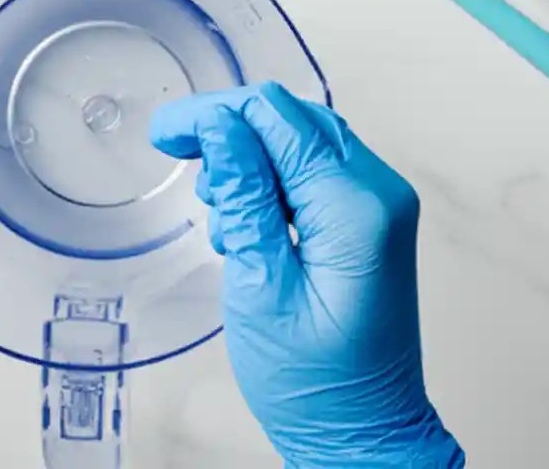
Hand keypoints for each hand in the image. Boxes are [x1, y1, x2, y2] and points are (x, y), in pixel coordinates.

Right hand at [151, 82, 463, 467]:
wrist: (362, 433)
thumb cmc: (316, 383)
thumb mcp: (259, 286)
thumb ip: (243, 197)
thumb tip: (219, 127)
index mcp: (356, 209)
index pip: (276, 118)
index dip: (213, 114)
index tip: (167, 130)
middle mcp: (380, 195)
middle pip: (293, 119)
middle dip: (229, 128)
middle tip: (176, 151)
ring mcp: (381, 207)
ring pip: (303, 141)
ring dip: (249, 159)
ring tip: (219, 213)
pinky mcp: (370, 222)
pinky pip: (316, 173)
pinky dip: (272, 182)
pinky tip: (246, 221)